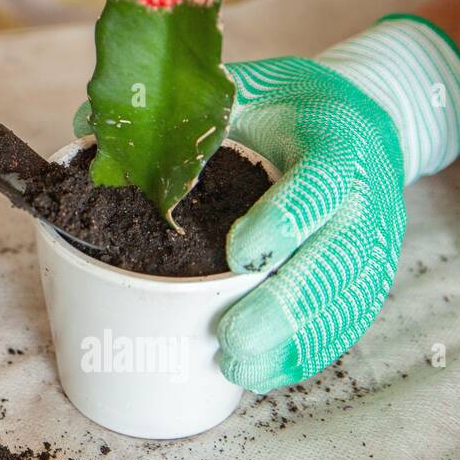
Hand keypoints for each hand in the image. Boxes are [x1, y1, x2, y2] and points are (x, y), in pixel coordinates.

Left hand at [220, 16, 459, 390]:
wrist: (367, 121)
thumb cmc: (293, 107)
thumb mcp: (248, 87)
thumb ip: (183, 111)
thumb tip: (86, 127)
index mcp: (336, 143)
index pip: (320, 183)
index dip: (284, 220)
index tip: (238, 254)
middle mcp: (364, 198)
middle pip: (337, 258)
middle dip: (285, 304)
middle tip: (233, 336)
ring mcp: (373, 242)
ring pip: (344, 301)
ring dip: (293, 342)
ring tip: (238, 365)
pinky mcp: (370, 275)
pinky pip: (346, 321)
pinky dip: (307, 352)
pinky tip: (263, 372)